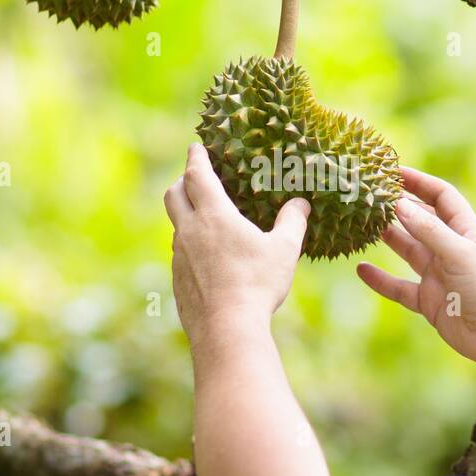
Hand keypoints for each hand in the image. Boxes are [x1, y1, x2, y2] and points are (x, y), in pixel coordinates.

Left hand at [165, 143, 310, 341]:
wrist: (226, 329)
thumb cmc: (257, 284)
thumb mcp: (284, 250)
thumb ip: (293, 222)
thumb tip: (301, 204)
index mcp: (213, 215)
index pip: (197, 175)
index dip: (196, 157)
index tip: (196, 146)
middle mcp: (189, 231)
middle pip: (174, 194)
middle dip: (182, 181)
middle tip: (193, 177)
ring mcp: (179, 257)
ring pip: (176, 226)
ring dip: (186, 216)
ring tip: (205, 220)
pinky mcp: (177, 280)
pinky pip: (180, 254)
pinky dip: (190, 246)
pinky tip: (207, 258)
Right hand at [357, 167, 475, 376]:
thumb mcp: (460, 254)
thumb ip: (429, 231)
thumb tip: (399, 204)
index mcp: (465, 231)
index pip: (441, 197)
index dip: (419, 182)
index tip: (392, 171)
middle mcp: (450, 250)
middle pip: (420, 221)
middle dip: (397, 207)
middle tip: (368, 195)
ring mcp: (439, 276)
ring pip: (407, 250)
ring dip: (388, 237)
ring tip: (361, 224)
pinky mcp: (430, 302)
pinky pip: (400, 287)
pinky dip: (381, 280)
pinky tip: (361, 269)